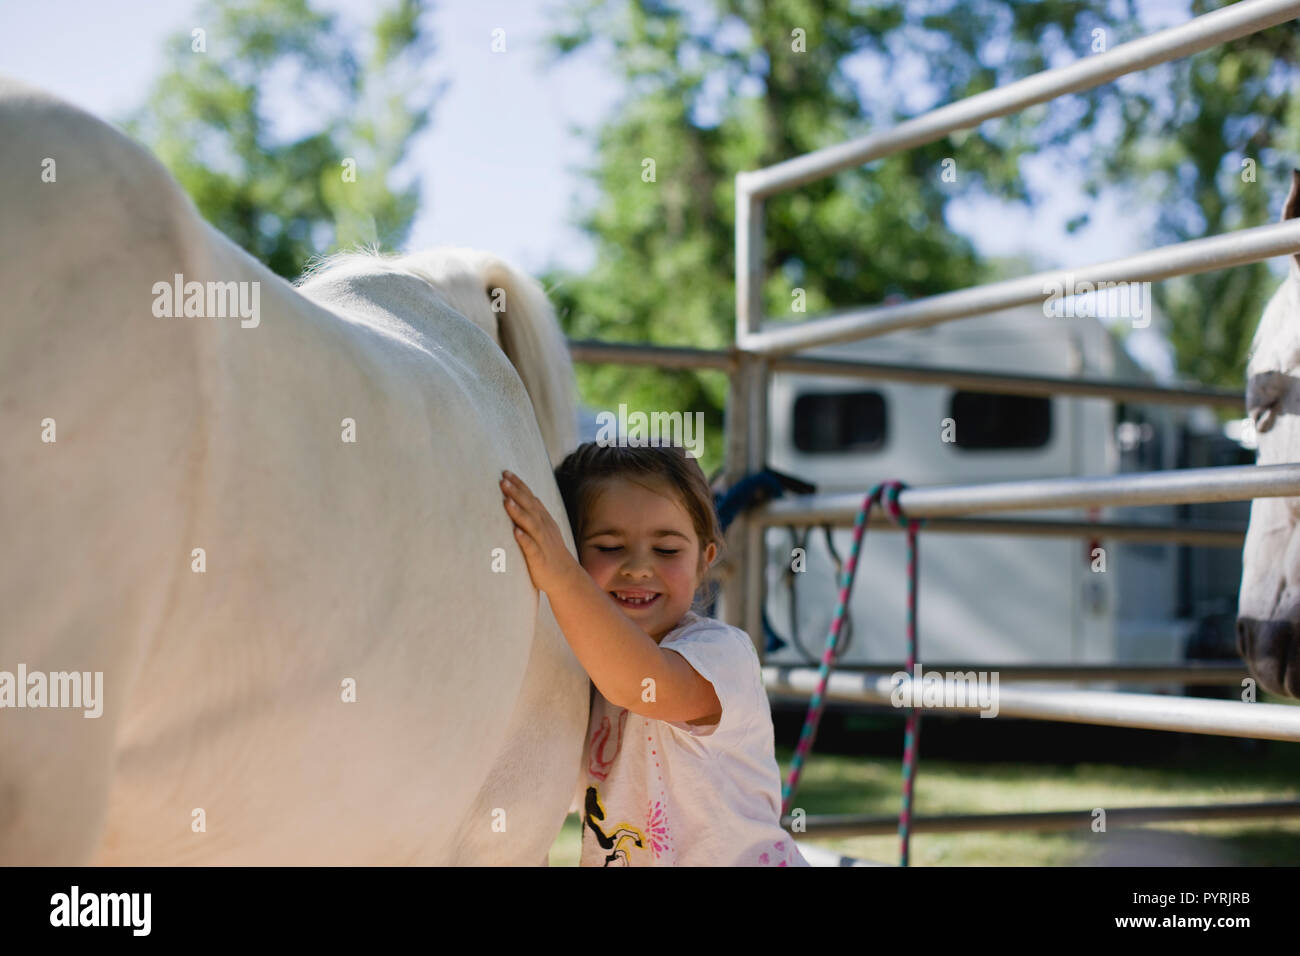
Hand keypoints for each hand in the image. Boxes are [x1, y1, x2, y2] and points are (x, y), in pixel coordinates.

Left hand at [500, 469, 582, 594]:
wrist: (565, 577)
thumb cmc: (549, 551)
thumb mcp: (542, 529)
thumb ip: (531, 514)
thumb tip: (517, 497)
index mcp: (542, 519)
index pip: (530, 498)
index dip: (519, 485)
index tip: (505, 473)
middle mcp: (543, 527)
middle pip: (529, 507)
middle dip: (516, 493)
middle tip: (502, 481)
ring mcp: (542, 542)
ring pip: (530, 524)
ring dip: (518, 512)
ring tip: (506, 502)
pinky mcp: (539, 558)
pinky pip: (532, 547)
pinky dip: (525, 539)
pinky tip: (516, 533)